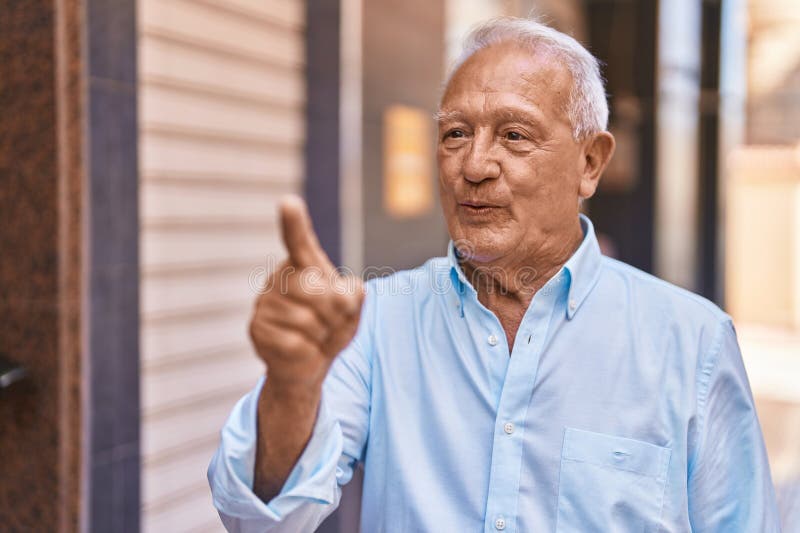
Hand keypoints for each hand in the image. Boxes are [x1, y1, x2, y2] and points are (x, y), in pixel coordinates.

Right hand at [249, 196, 364, 391]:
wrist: (309, 363)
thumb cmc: (331, 326)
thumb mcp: (351, 308)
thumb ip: (353, 295)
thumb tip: (346, 292)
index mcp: (302, 265)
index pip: (300, 242)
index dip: (294, 223)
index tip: (289, 203)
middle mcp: (279, 278)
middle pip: (318, 291)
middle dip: (335, 314)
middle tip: (332, 323)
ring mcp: (264, 303)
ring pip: (308, 321)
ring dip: (323, 335)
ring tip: (316, 337)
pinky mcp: (257, 329)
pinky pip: (295, 342)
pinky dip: (309, 351)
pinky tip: (303, 350)